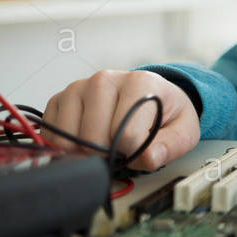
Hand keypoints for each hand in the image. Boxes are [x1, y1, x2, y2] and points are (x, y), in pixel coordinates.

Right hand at [43, 70, 200, 171]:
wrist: (152, 95)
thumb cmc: (165, 113)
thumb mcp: (183, 130)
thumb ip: (171, 146)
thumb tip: (149, 158)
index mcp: (140, 83)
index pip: (127, 135)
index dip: (134, 152)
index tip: (142, 145)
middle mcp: (105, 79)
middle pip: (94, 138)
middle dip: (109, 152)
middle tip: (123, 144)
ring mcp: (79, 87)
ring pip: (70, 138)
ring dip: (86, 151)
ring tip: (105, 140)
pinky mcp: (60, 98)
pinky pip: (52, 133)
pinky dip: (66, 146)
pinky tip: (86, 138)